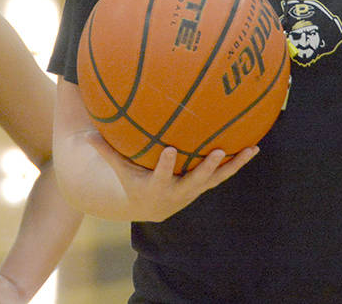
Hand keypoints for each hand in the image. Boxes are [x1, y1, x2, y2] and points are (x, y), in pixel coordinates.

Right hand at [91, 133, 258, 221]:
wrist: (154, 207)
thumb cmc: (134, 182)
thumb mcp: (120, 170)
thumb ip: (107, 152)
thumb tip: (87, 134)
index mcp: (157, 186)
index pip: (160, 175)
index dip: (165, 165)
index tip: (169, 151)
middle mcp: (180, 190)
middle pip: (195, 180)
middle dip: (206, 167)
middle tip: (216, 151)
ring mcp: (195, 189)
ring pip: (217, 179)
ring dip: (233, 165)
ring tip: (250, 150)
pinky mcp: (206, 185)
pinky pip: (225, 174)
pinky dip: (238, 162)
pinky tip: (254, 148)